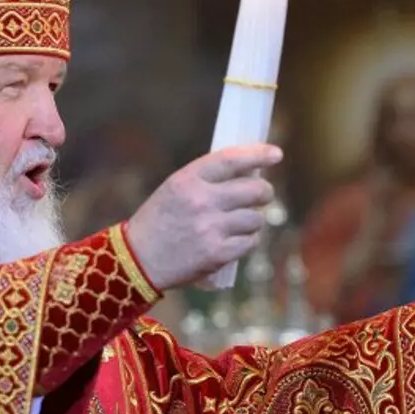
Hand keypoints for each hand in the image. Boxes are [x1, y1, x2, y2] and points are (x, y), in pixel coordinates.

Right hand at [125, 144, 280, 289]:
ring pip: (256, 219)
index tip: (276, 154)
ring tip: (237, 224)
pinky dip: (246, 241)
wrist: (138, 259)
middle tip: (261, 195)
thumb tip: (250, 171)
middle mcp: (202, 201)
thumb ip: (208, 178)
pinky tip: (233, 241)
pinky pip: (251, 242)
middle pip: (255, 190)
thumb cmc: (159, 220)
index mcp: (189, 179)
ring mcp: (211, 229)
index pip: (232, 160)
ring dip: (252, 221)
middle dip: (264, 192)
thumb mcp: (175, 188)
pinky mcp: (217, 254)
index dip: (258, 155)